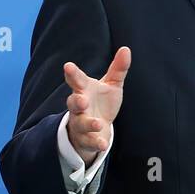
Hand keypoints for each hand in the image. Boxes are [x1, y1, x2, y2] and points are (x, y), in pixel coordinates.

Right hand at [63, 47, 130, 164]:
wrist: (96, 128)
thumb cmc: (101, 102)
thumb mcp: (111, 85)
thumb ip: (118, 69)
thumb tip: (126, 49)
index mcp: (84, 90)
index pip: (76, 81)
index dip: (72, 73)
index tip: (68, 66)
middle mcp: (79, 107)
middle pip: (73, 103)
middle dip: (76, 102)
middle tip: (83, 100)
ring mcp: (81, 123)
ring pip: (80, 124)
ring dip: (88, 124)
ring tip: (97, 124)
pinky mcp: (87, 139)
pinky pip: (89, 141)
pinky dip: (95, 143)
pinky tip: (103, 144)